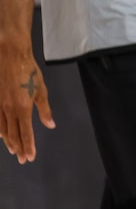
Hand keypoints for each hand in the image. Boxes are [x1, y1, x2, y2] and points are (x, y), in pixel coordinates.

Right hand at [0, 44, 54, 162]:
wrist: (11, 56)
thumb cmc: (29, 71)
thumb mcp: (41, 89)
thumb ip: (45, 109)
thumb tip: (50, 125)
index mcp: (22, 108)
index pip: (25, 132)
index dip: (28, 146)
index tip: (30, 157)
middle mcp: (9, 110)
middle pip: (13, 134)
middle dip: (19, 148)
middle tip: (23, 159)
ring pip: (3, 130)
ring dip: (9, 141)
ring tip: (14, 151)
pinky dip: (0, 131)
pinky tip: (2, 136)